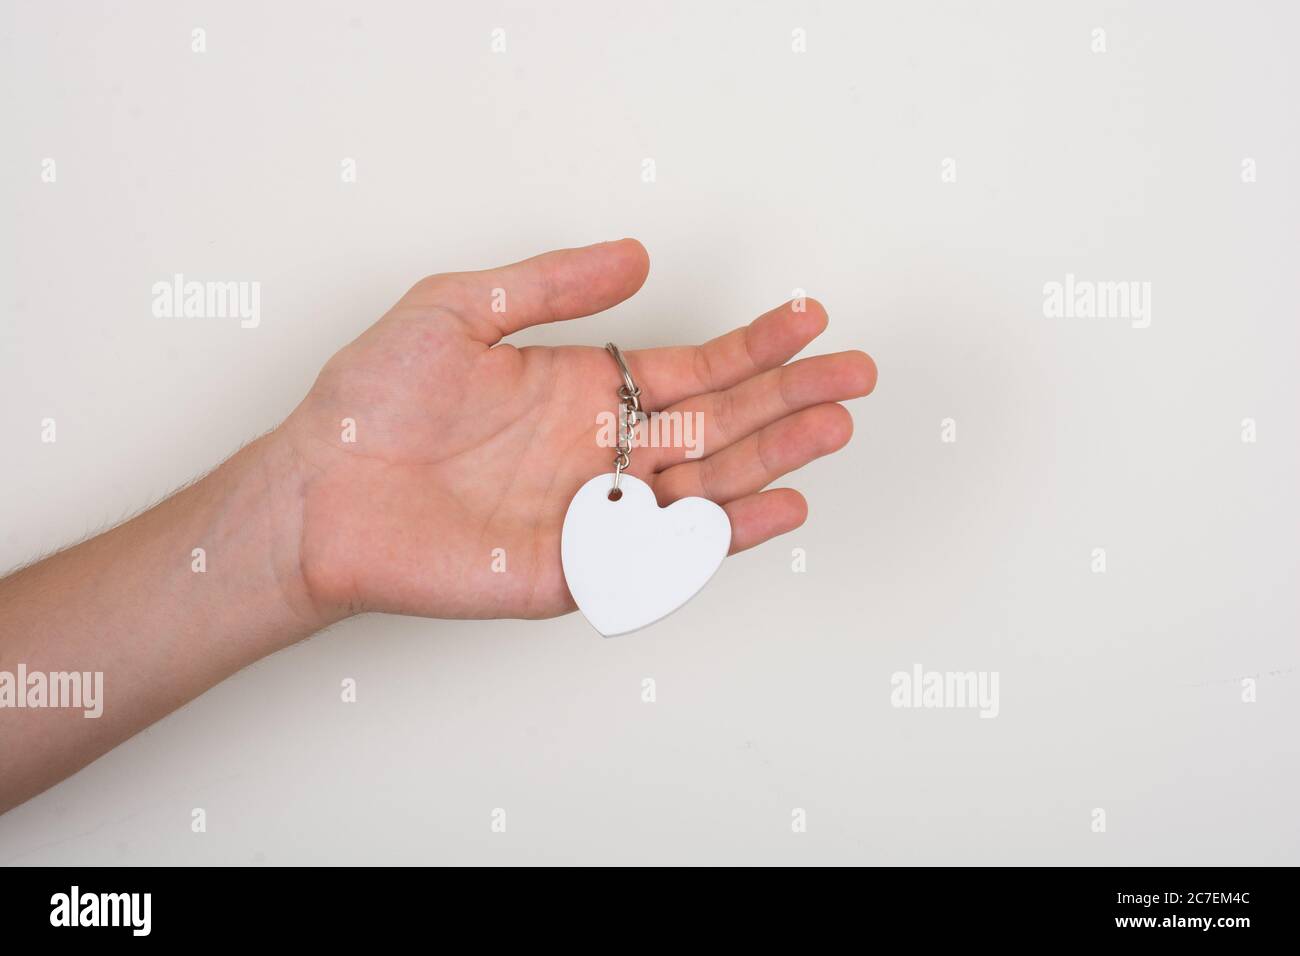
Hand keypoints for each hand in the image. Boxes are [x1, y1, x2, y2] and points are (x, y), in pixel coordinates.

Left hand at [276, 239, 876, 620]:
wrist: (317, 490)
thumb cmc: (373, 403)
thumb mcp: (459, 309)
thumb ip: (552, 285)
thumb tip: (637, 256)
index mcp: (582, 392)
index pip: (691, 369)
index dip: (753, 344)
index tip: (809, 318)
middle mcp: (600, 452)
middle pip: (718, 425)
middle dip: (789, 398)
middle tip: (855, 376)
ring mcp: (594, 512)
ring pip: (707, 485)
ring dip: (775, 456)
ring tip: (833, 426)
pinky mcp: (577, 568)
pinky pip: (661, 553)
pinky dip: (724, 535)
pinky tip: (777, 505)